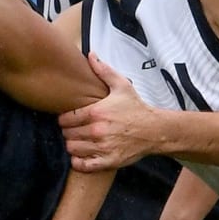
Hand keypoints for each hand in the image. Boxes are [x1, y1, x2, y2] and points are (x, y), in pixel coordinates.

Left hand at [59, 53, 160, 171]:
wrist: (154, 130)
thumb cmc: (136, 108)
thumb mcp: (121, 85)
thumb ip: (103, 71)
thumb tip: (90, 55)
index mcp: (96, 112)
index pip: (65, 119)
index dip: (63, 119)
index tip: (69, 119)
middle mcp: (97, 131)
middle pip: (67, 134)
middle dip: (68, 132)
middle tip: (75, 130)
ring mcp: (102, 147)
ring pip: (72, 149)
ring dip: (73, 145)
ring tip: (79, 141)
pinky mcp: (107, 161)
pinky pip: (82, 165)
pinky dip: (78, 162)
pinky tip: (83, 155)